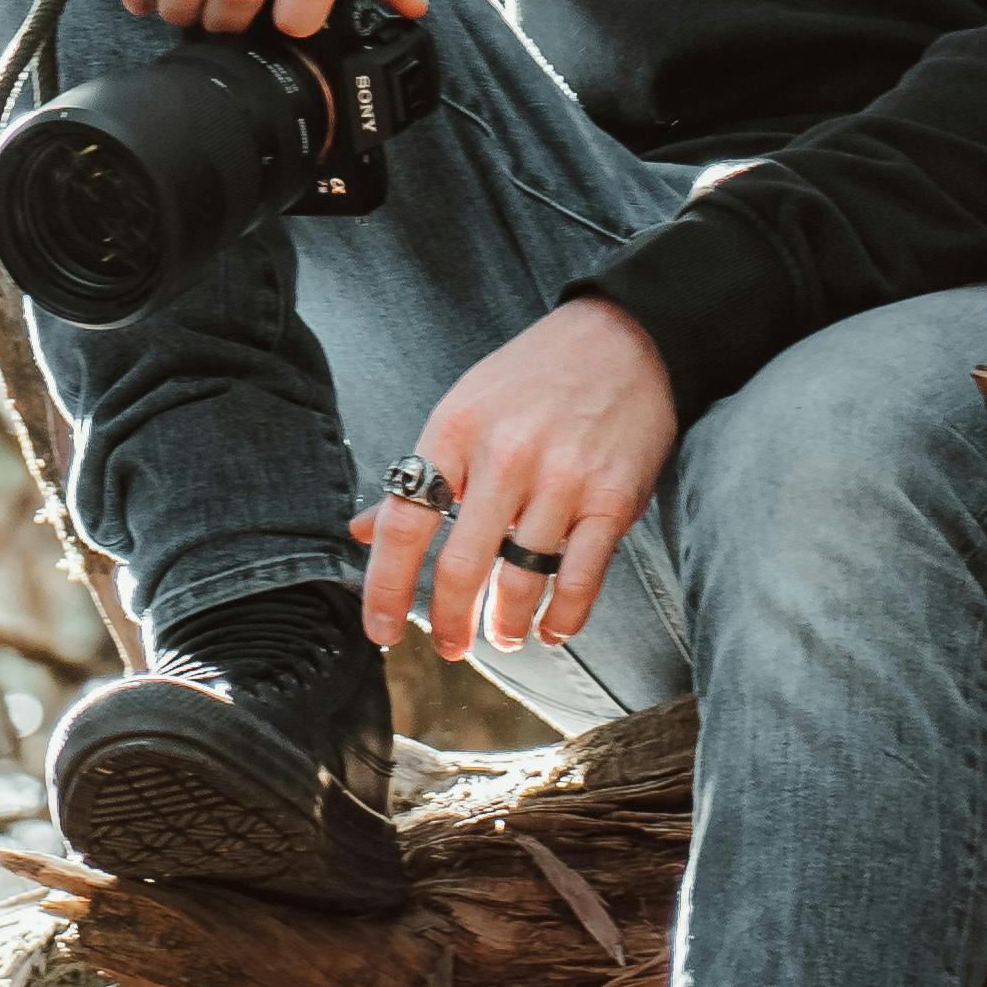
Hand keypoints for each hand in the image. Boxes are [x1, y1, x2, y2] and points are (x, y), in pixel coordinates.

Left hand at [356, 297, 675, 662]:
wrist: (625, 338)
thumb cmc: (533, 377)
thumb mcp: (463, 408)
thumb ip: (418, 473)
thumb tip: (361, 530)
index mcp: (454, 430)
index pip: (403, 525)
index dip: (383, 589)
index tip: (381, 633)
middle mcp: (504, 456)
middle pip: (460, 566)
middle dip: (449, 623)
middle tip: (451, 648)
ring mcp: (561, 479)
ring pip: (520, 580)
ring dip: (506, 625)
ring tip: (503, 637)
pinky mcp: (612, 498)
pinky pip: (580, 579)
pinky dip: (564, 618)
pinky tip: (553, 629)